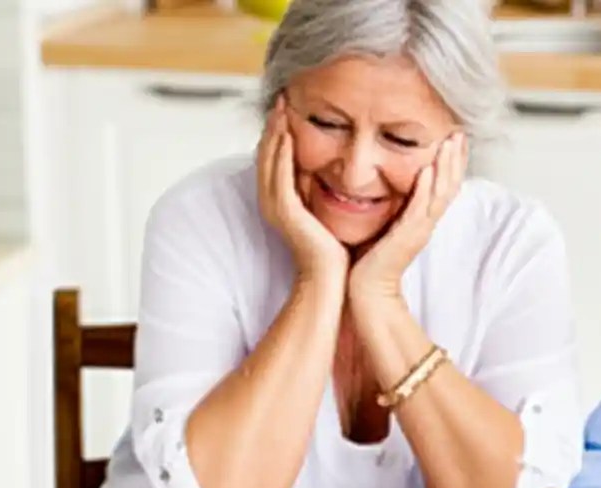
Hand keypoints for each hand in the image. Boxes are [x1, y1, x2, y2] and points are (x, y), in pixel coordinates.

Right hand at [256, 95, 347, 280]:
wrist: (330, 278)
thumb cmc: (333, 250)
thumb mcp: (325, 212)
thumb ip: (322, 192)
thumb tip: (332, 171)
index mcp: (280, 200)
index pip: (274, 158)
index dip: (278, 132)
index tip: (288, 108)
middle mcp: (272, 201)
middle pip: (267, 154)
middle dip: (273, 125)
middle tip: (281, 98)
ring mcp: (275, 205)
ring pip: (269, 160)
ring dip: (275, 132)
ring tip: (282, 107)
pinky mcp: (285, 210)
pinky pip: (280, 174)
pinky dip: (282, 152)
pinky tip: (287, 133)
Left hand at [348, 132, 467, 304]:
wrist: (367, 291)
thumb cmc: (371, 260)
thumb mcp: (386, 225)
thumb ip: (392, 207)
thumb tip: (386, 185)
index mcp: (421, 219)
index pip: (443, 186)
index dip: (451, 163)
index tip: (454, 139)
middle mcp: (425, 223)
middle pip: (449, 186)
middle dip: (455, 158)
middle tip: (459, 132)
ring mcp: (419, 230)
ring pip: (440, 193)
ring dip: (446, 167)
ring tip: (450, 143)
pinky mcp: (407, 237)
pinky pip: (420, 209)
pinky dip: (425, 189)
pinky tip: (427, 170)